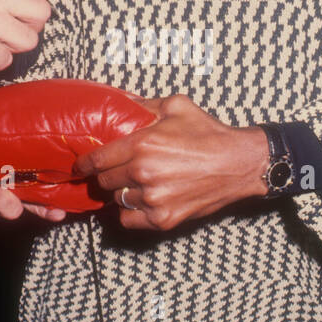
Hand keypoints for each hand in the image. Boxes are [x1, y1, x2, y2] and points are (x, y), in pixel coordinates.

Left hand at [73, 93, 269, 230]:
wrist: (239, 163)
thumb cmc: (209, 134)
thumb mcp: (177, 106)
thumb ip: (144, 105)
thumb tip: (121, 101)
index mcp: (142, 144)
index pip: (97, 160)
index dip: (85, 164)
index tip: (81, 167)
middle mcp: (143, 173)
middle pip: (104, 182)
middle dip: (107, 176)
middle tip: (116, 171)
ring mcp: (153, 199)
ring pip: (118, 200)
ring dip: (124, 192)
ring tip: (138, 183)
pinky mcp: (163, 219)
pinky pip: (130, 220)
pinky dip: (133, 212)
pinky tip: (144, 200)